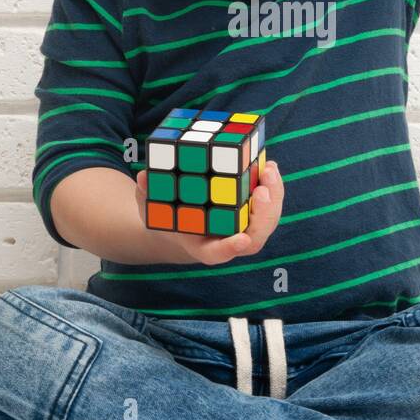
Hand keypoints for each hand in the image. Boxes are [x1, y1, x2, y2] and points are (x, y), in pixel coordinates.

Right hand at [135, 160, 283, 266]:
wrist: (184, 224)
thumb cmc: (167, 219)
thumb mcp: (152, 208)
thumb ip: (148, 196)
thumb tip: (146, 176)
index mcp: (202, 247)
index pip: (218, 253)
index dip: (230, 248)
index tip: (242, 240)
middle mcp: (227, 241)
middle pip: (253, 236)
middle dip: (261, 214)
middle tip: (263, 190)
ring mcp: (242, 227)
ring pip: (266, 220)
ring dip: (273, 196)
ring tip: (270, 170)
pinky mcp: (251, 212)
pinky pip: (266, 204)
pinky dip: (271, 187)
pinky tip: (269, 166)